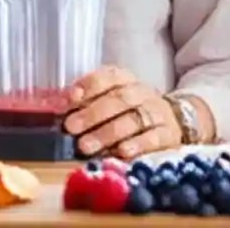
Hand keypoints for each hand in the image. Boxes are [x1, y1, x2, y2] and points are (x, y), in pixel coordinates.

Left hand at [62, 65, 182, 159]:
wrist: (174, 120)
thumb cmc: (129, 112)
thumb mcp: (109, 100)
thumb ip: (84, 102)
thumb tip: (55, 106)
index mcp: (126, 80)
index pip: (108, 77)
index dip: (89, 86)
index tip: (70, 99)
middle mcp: (142, 93)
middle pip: (119, 99)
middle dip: (92, 114)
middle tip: (71, 127)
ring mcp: (157, 113)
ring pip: (133, 119)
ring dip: (107, 133)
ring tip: (85, 146)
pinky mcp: (168, 135)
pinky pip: (154, 138)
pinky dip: (137, 145)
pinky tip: (121, 152)